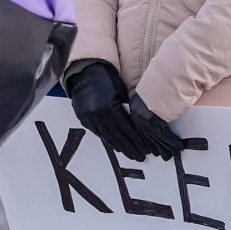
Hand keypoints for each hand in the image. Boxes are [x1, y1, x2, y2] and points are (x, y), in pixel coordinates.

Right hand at [63, 59, 183, 159]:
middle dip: (131, 147)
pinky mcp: (84, 119)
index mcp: (111, 107)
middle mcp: (100, 115)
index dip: (137, 140)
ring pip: (108, 137)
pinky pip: (98, 133)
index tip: (146, 149)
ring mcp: (90, 119)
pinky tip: (116, 147)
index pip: (127, 129)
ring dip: (121, 147)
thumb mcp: (120, 90)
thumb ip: (127, 107)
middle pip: (119, 136)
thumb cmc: (106, 78)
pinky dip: (108, 141)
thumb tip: (137, 122)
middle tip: (141, 157)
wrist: (84, 72)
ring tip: (131, 156)